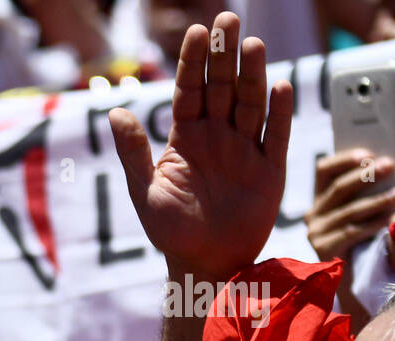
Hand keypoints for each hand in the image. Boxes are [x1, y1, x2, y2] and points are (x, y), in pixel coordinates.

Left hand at [110, 12, 292, 280]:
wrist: (202, 263)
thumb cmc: (170, 230)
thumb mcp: (144, 192)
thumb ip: (133, 152)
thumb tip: (114, 112)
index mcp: (185, 137)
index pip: (189, 91)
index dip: (193, 62)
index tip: (196, 31)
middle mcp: (217, 136)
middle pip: (222, 87)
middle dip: (224, 55)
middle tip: (227, 19)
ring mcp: (245, 149)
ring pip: (250, 103)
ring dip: (252, 75)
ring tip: (251, 45)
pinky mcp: (269, 169)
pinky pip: (274, 136)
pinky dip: (278, 113)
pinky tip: (280, 86)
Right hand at [306, 149, 394, 262]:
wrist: (360, 276)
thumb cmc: (369, 236)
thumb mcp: (366, 206)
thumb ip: (369, 186)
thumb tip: (385, 158)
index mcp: (322, 198)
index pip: (324, 170)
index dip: (344, 159)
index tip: (369, 154)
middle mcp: (313, 214)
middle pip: (337, 188)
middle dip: (365, 175)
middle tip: (390, 165)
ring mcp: (315, 232)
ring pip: (348, 210)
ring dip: (375, 200)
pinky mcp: (323, 249)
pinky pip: (351, 232)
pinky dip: (372, 224)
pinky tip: (390, 218)